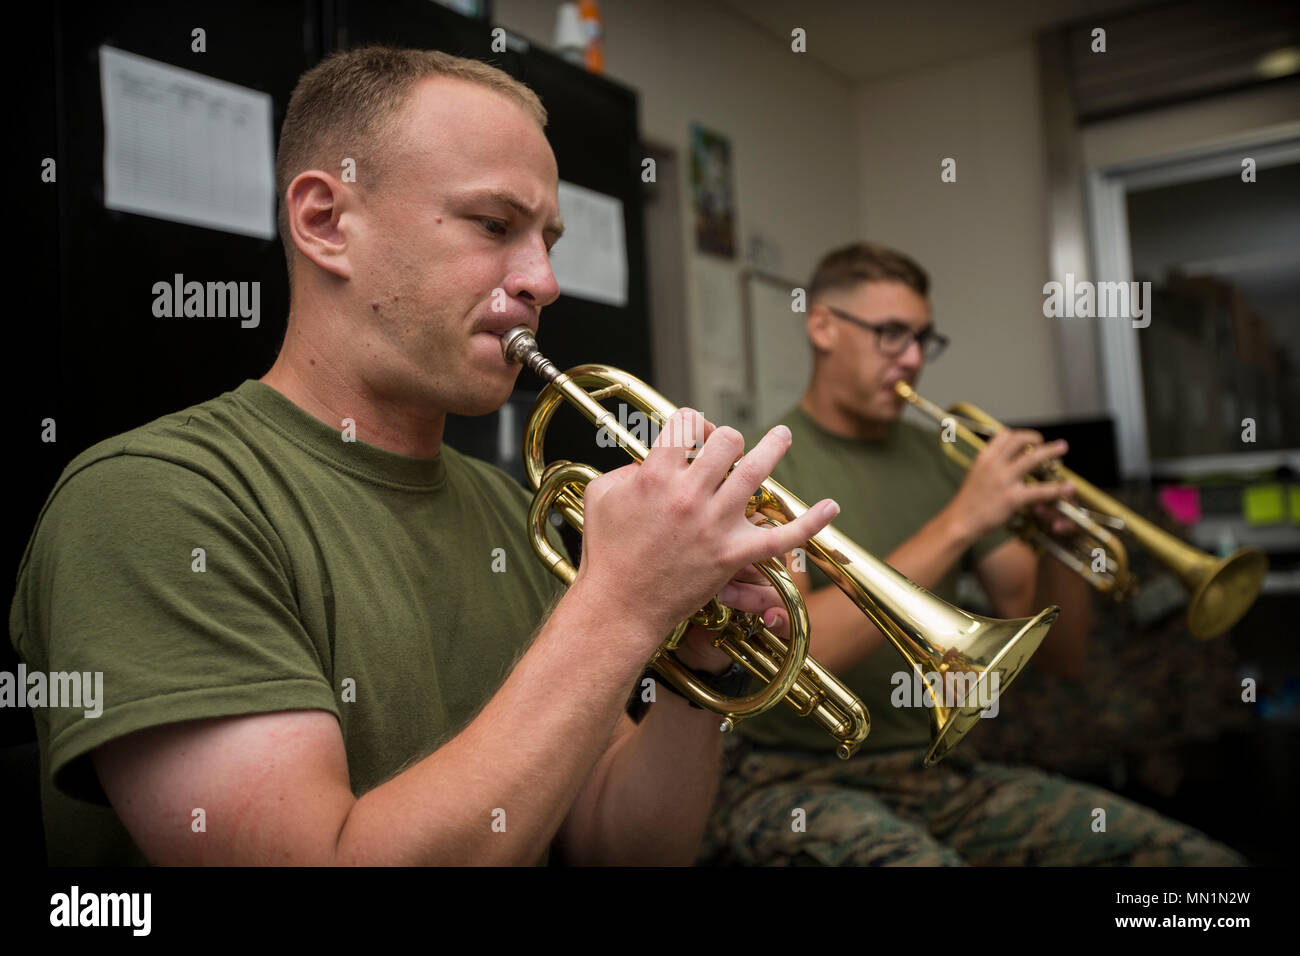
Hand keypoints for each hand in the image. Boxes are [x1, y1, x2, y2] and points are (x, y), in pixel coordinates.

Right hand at [575, 409, 837, 659]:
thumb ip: (627, 468)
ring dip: (775, 447)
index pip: (685, 424)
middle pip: (727, 441)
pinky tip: (830, 506)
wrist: (619, 606)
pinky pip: (782, 537)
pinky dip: (810, 523)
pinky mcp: (733, 555)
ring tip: (782, 436)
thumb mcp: (602, 496)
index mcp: (655, 476)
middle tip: (727, 446)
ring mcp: (715, 525)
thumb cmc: (606, 552)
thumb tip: (651, 460)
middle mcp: (689, 496)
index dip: (692, 421)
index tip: (693, 432)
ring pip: (757, 472)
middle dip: (728, 436)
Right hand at [947, 428, 1073, 543]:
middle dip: (1036, 438)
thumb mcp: (975, 475)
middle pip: (1019, 441)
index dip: (1020, 435)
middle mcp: (994, 464)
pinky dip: (1057, 488)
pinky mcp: (1013, 498)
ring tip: (1062, 447)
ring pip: (1033, 458)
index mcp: (984, 458)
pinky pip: (1040, 490)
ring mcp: (1004, 480)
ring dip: (1050, 451)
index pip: (1004, 436)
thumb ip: (990, 466)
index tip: (1029, 440)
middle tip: (1047, 442)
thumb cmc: (968, 502)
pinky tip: (1068, 487)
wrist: (959, 522)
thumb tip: (1005, 460)